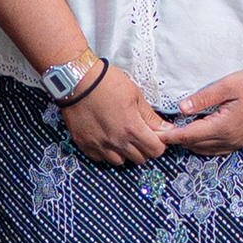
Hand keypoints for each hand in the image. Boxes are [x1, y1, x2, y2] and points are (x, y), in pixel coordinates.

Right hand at [59, 63, 175, 166]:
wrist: (77, 81)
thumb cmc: (108, 83)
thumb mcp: (135, 95)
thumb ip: (150, 116)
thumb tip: (166, 129)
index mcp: (132, 129)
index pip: (155, 151)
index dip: (158, 144)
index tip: (155, 136)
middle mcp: (116, 141)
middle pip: (139, 159)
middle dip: (144, 148)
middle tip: (139, 135)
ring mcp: (99, 145)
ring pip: (120, 162)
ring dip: (125, 153)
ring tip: (122, 137)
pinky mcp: (85, 145)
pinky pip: (100, 159)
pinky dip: (106, 152)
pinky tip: (107, 139)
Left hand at [157, 54, 242, 155]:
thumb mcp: (228, 85)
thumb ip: (204, 98)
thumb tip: (181, 109)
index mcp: (224, 127)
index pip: (189, 135)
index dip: (171, 136)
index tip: (156, 135)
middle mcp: (231, 140)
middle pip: (196, 145)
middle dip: (178, 140)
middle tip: (162, 133)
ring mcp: (239, 143)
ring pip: (207, 150)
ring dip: (192, 143)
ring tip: (177, 134)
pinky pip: (219, 149)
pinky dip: (205, 145)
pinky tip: (201, 135)